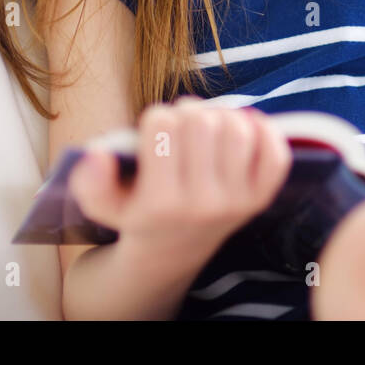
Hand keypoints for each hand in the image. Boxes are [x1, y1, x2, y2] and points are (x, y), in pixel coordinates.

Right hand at [68, 96, 291, 261]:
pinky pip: (276, 152)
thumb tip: (97, 155)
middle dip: (187, 112)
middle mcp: (203, 204)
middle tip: (180, 125)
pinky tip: (242, 130)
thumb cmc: (136, 213)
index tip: (153, 131)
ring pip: (238, 127)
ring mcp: (237, 202)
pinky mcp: (261, 198)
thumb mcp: (101, 203)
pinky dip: (263, 131)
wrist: (171, 251)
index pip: (163, 125)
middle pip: (202, 121)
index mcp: (161, 203)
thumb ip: (88, 180)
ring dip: (221, 116)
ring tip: (206, 126)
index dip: (155, 117)